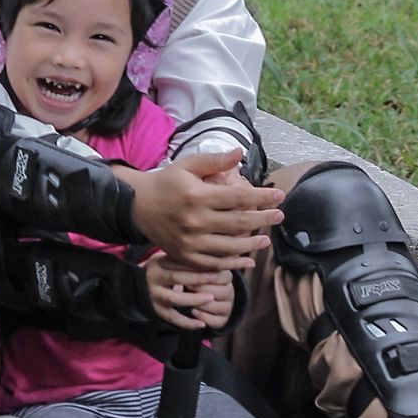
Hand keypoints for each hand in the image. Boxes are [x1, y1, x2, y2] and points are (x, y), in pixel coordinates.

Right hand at [115, 149, 283, 271]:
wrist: (138, 206)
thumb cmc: (166, 183)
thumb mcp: (187, 166)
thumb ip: (214, 161)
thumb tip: (240, 153)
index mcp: (198, 195)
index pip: (238, 198)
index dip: (262, 197)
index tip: (279, 195)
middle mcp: (195, 220)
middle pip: (239, 222)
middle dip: (263, 219)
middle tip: (280, 215)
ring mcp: (190, 241)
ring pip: (230, 246)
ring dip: (252, 244)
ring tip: (267, 239)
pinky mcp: (186, 256)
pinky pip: (214, 263)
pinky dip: (233, 264)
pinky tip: (247, 260)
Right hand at [145, 254, 234, 330]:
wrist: (139, 287)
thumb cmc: (161, 271)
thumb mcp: (166, 260)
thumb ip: (182, 258)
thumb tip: (209, 256)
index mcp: (157, 264)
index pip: (177, 261)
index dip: (195, 262)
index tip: (212, 262)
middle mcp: (153, 280)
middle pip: (176, 278)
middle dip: (197, 278)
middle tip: (215, 277)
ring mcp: (154, 297)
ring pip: (174, 299)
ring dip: (194, 299)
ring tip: (211, 298)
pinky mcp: (157, 311)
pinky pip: (173, 318)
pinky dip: (187, 323)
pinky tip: (202, 324)